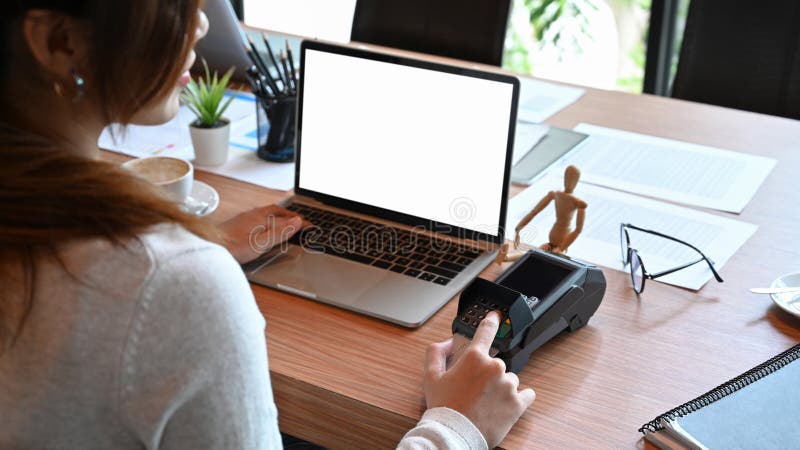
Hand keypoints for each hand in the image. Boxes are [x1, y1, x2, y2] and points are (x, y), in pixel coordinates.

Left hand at [218, 205, 310, 263]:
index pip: (286, 217)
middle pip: (276, 211)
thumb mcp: (262, 242)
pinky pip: (257, 218)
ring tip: (284, 222)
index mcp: (260, 217)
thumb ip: (281, 232)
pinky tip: (263, 229)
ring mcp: (244, 219)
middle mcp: (252, 215)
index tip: (309, 225)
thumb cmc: (232, 247)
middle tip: (299, 220)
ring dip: (278, 217)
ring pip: (265, 214)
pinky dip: (267, 221)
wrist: (208, 248)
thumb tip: (297, 222)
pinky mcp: (237, 226)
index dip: (299, 221)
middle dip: (289, 215)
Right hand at [424, 311, 534, 447]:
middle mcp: (494, 367)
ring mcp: (508, 385)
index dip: (492, 320)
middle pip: (497, 364)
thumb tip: (447, 342)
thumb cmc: (443, 408)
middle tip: (475, 390)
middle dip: (488, 374)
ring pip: (510, 380)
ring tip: (486, 402)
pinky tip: (506, 404)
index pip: (486, 330)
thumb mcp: (430, 377)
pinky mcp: (518, 404)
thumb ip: (436, 353)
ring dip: (501, 387)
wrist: (455, 435)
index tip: (497, 316)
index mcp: (474, 357)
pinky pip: (527, 394)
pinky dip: (519, 398)